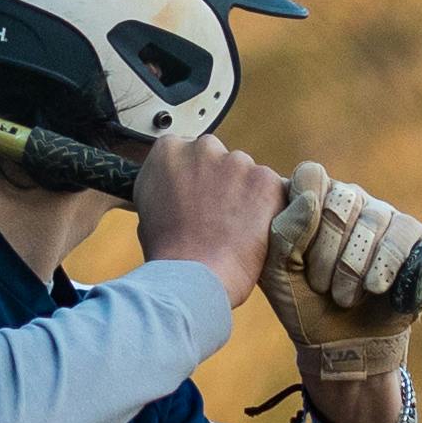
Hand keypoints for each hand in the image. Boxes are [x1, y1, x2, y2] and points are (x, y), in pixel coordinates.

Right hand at [134, 134, 284, 307]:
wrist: (194, 274)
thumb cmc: (169, 251)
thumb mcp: (149, 208)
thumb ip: (165, 185)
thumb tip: (176, 186)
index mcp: (169, 150)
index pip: (189, 153)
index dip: (196, 179)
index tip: (199, 198)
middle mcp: (203, 148)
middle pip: (221, 159)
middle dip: (222, 182)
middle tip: (219, 217)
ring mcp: (237, 162)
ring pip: (248, 175)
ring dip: (246, 196)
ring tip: (236, 230)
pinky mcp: (266, 180)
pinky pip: (272, 190)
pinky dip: (268, 208)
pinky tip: (254, 232)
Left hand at [265, 164, 421, 391]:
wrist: (339, 344)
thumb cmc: (302, 304)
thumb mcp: (276, 272)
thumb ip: (281, 232)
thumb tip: (309, 199)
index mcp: (311, 199)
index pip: (311, 175)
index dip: (304, 216)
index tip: (298, 256)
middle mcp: (348, 199)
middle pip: (341, 198)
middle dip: (327, 251)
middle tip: (320, 285)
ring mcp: (381, 214)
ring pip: (372, 219)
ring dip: (352, 267)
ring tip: (343, 297)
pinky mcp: (411, 235)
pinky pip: (403, 234)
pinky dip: (386, 265)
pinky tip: (374, 288)